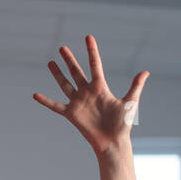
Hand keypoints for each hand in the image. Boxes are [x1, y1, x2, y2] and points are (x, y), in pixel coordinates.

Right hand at [33, 36, 146, 155]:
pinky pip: (55, 106)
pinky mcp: (71, 114)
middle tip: (62, 47)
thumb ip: (135, 86)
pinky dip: (45, 101)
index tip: (88, 37)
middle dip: (70, 60)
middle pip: (76, 72)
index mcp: (100, 88)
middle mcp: (87, 93)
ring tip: (50, 62)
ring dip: (57, 74)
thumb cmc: (122, 124)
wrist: (112, 142)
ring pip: (65, 84)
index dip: (92, 51)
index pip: (95, 65)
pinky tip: (35, 95)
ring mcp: (78, 103)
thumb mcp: (130, 102)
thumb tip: (145, 72)